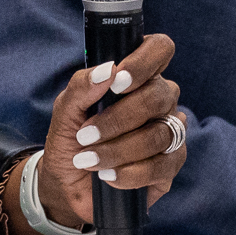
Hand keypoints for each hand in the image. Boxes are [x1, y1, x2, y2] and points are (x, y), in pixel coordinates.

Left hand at [33, 34, 183, 230]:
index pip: (159, 49)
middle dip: (118, 118)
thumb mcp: (65, 111)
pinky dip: (131, 173)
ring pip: (160, 134)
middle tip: (86, 135)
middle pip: (159, 95)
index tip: (117, 82)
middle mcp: (160, 100)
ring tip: (90, 159)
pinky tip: (109, 176)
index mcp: (137, 76)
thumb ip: (81, 86)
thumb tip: (107, 70)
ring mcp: (169, 132)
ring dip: (119, 149)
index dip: (144, 62)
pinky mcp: (170, 164)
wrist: (67, 184)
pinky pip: (162, 165)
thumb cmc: (70, 140)